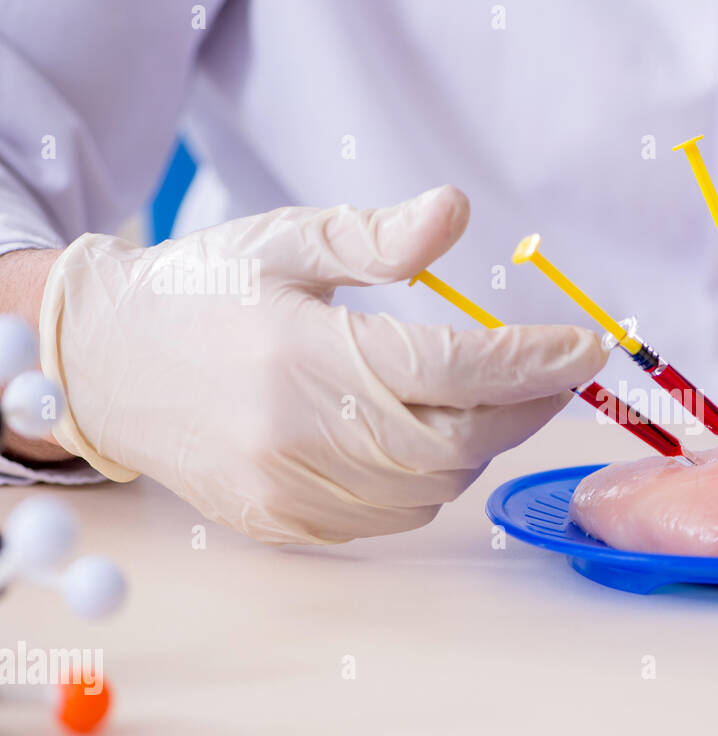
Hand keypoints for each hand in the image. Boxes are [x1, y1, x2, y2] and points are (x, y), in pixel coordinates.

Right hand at [39, 187, 606, 542]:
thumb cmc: (203, 294)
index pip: (450, 368)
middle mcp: (296, 435)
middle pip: (456, 440)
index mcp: (302, 354)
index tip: (588, 349)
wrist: (110, 367)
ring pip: (433, 487)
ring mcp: (291, 491)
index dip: (532, 362)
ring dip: (483, 445)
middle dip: (526, 409)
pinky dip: (433, 483)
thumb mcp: (286, 242)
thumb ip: (376, 237)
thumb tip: (456, 211)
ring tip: (495, 400)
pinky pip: (394, 518)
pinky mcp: (287, 524)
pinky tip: (431, 441)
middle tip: (559, 375)